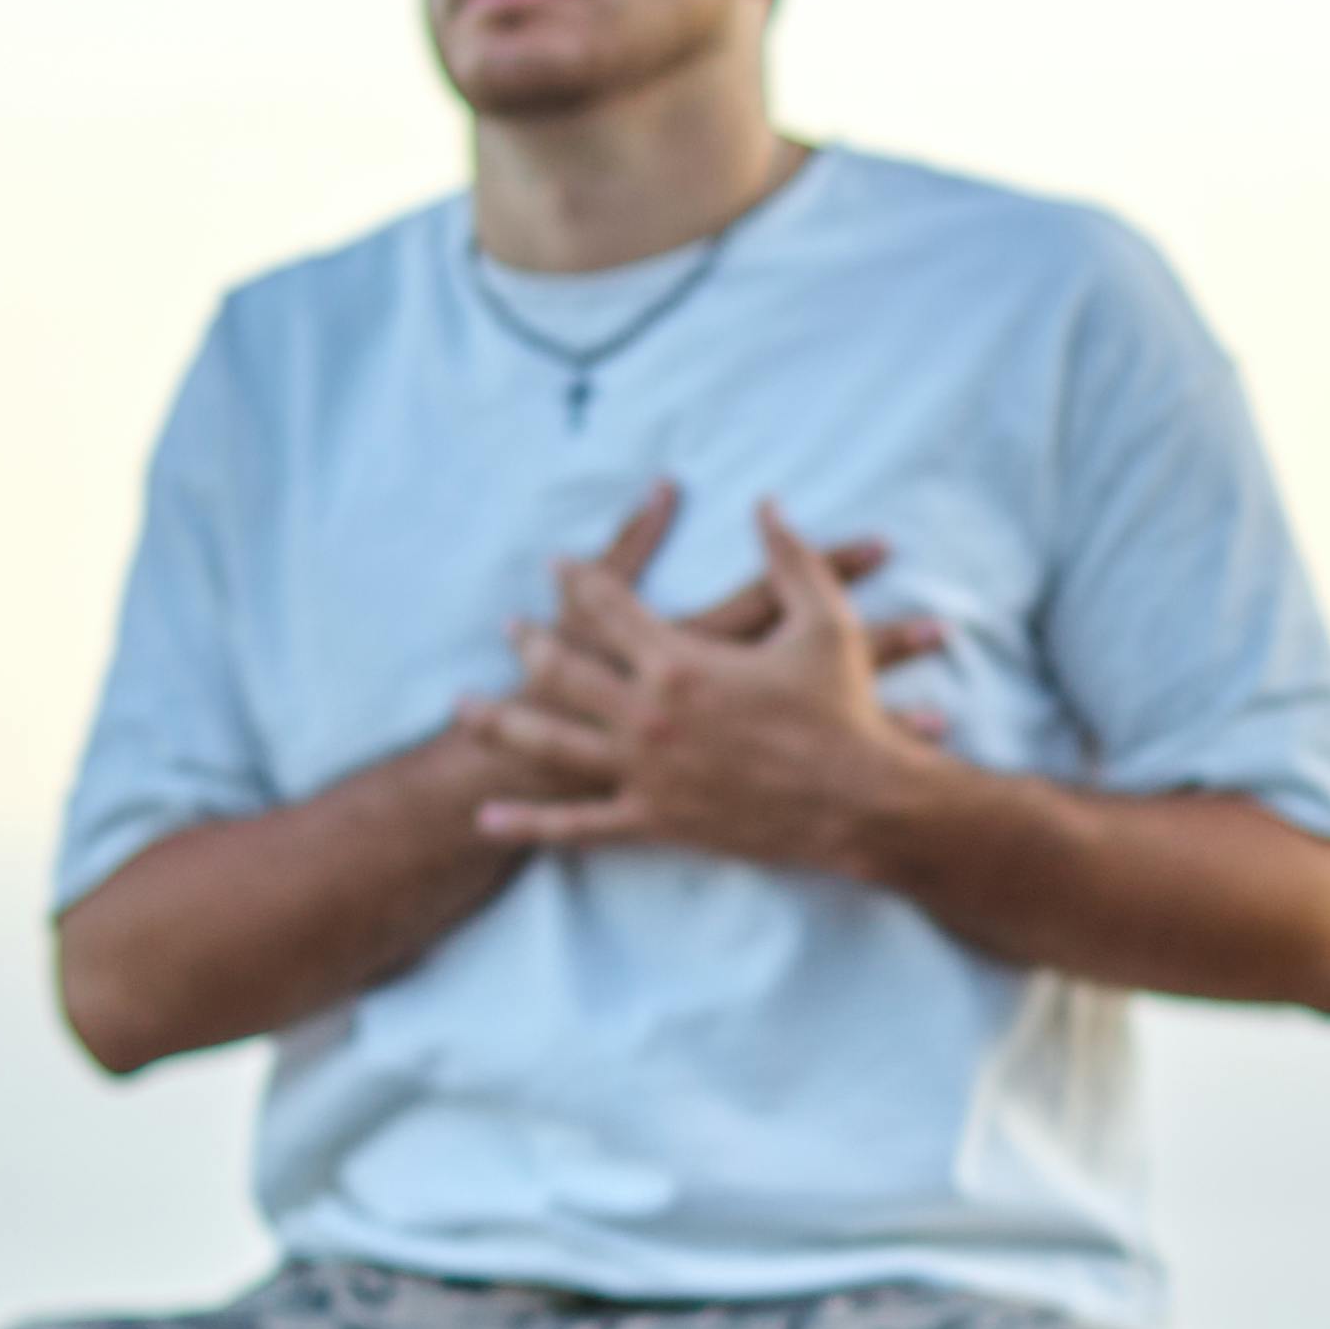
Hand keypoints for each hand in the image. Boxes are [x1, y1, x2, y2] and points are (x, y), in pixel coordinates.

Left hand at [467, 483, 966, 875]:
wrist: (863, 803)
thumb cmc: (844, 710)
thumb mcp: (826, 621)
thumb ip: (791, 556)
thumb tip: (766, 504)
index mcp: (679, 659)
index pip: (608, 605)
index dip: (578, 580)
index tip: (555, 566)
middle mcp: (648, 713)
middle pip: (564, 668)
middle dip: (530, 645)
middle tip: (507, 630)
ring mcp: (645, 770)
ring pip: (553, 741)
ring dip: (503, 722)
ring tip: (466, 707)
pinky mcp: (656, 820)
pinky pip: (580, 824)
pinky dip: (530, 823)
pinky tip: (488, 819)